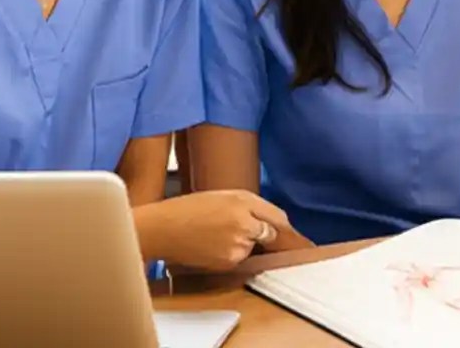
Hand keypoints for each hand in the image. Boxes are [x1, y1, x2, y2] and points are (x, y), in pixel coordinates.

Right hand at [137, 190, 305, 270]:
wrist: (162, 229)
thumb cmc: (187, 209)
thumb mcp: (223, 196)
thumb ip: (252, 206)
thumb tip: (275, 223)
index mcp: (243, 201)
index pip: (278, 218)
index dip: (283, 227)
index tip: (297, 237)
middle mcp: (245, 223)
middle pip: (270, 234)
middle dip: (264, 234)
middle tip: (242, 231)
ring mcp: (238, 245)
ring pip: (255, 248)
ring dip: (247, 244)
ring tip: (218, 234)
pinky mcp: (229, 262)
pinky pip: (241, 259)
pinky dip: (234, 254)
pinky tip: (213, 245)